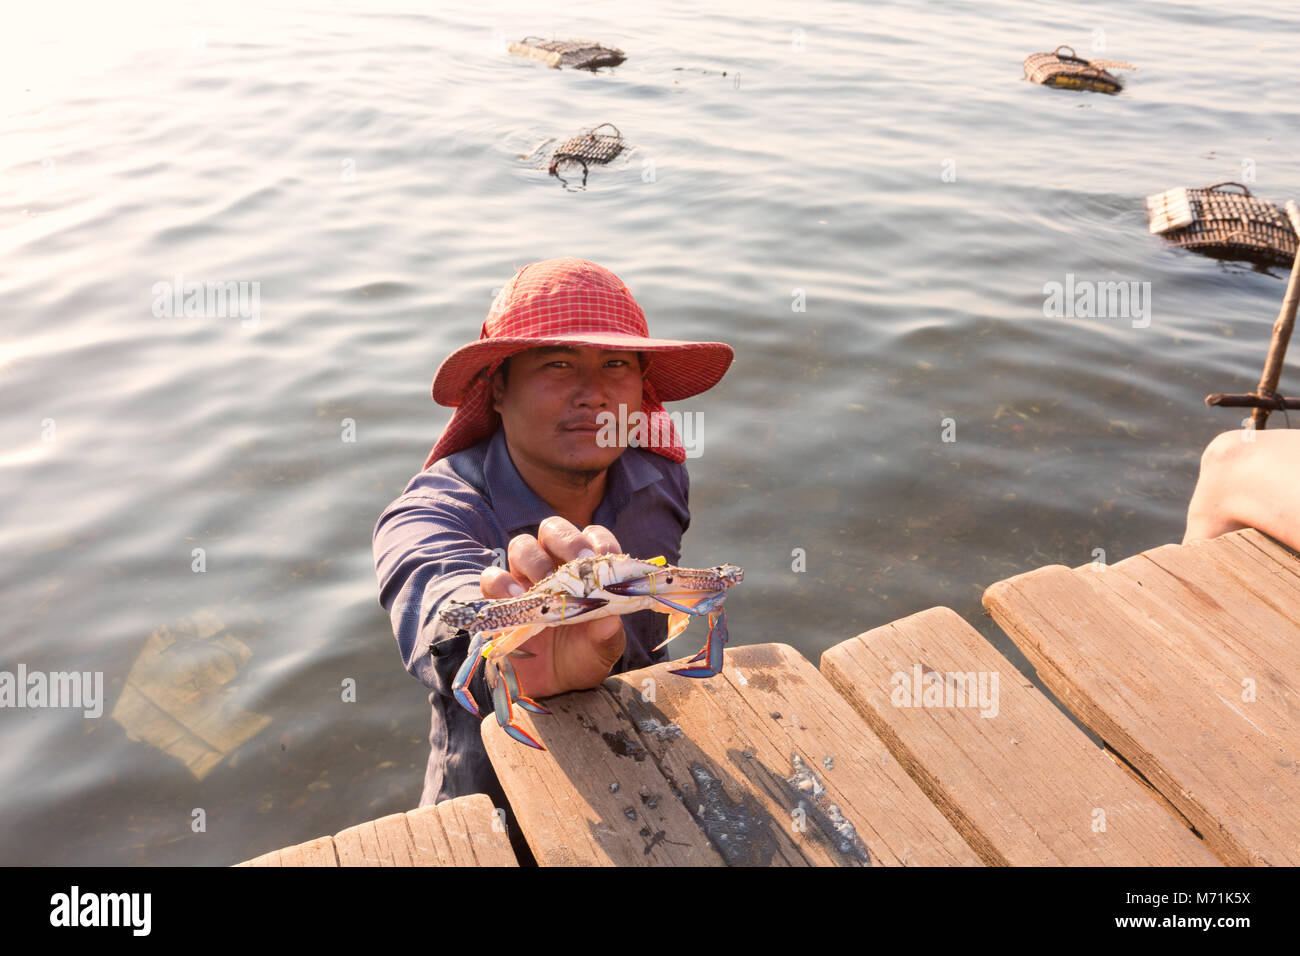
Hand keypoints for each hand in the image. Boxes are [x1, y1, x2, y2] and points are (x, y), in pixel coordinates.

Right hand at [478, 517, 625, 698]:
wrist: (550, 688)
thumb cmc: (581, 658)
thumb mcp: (602, 651)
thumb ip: (607, 636)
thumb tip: (609, 621)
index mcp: (585, 569)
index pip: (593, 536)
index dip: (600, 541)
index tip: (608, 558)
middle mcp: (554, 565)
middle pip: (553, 529)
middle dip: (567, 539)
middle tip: (579, 561)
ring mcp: (524, 579)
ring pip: (522, 546)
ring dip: (534, 560)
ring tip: (544, 583)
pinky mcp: (499, 599)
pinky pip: (491, 578)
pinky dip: (501, 583)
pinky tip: (516, 598)